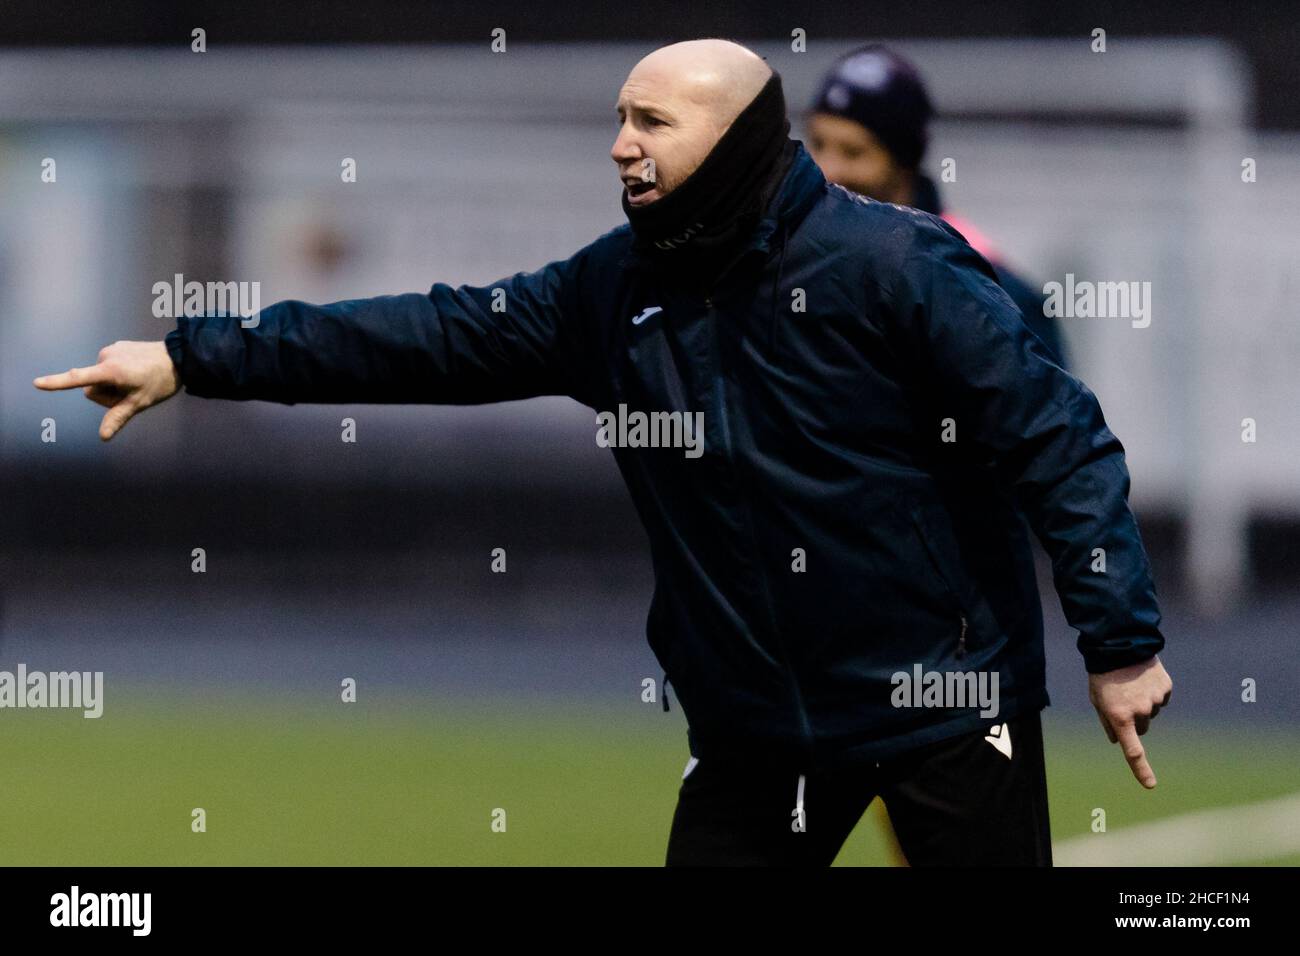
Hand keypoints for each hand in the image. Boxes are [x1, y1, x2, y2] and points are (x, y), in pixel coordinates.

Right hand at [34, 340, 180, 440]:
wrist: (180, 356)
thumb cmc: (161, 381)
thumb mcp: (140, 402)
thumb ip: (118, 417)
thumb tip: (103, 436)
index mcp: (110, 371)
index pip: (78, 379)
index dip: (56, 383)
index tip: (37, 383)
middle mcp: (106, 357)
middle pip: (92, 388)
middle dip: (107, 395)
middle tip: (133, 392)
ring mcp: (111, 350)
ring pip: (100, 378)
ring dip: (113, 384)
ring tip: (137, 381)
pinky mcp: (116, 347)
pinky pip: (109, 367)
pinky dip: (118, 373)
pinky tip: (138, 372)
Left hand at [1088, 655, 1172, 788]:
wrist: (1119, 645)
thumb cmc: (1103, 675)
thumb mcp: (1097, 700)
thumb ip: (1107, 722)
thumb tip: (1118, 742)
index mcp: (1119, 717)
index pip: (1132, 750)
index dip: (1141, 769)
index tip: (1150, 785)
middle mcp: (1140, 712)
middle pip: (1142, 728)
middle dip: (1134, 719)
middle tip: (1122, 699)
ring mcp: (1155, 700)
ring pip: (1152, 712)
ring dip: (1143, 703)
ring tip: (1130, 683)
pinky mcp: (1166, 689)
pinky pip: (1161, 698)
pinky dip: (1154, 691)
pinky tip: (1143, 677)